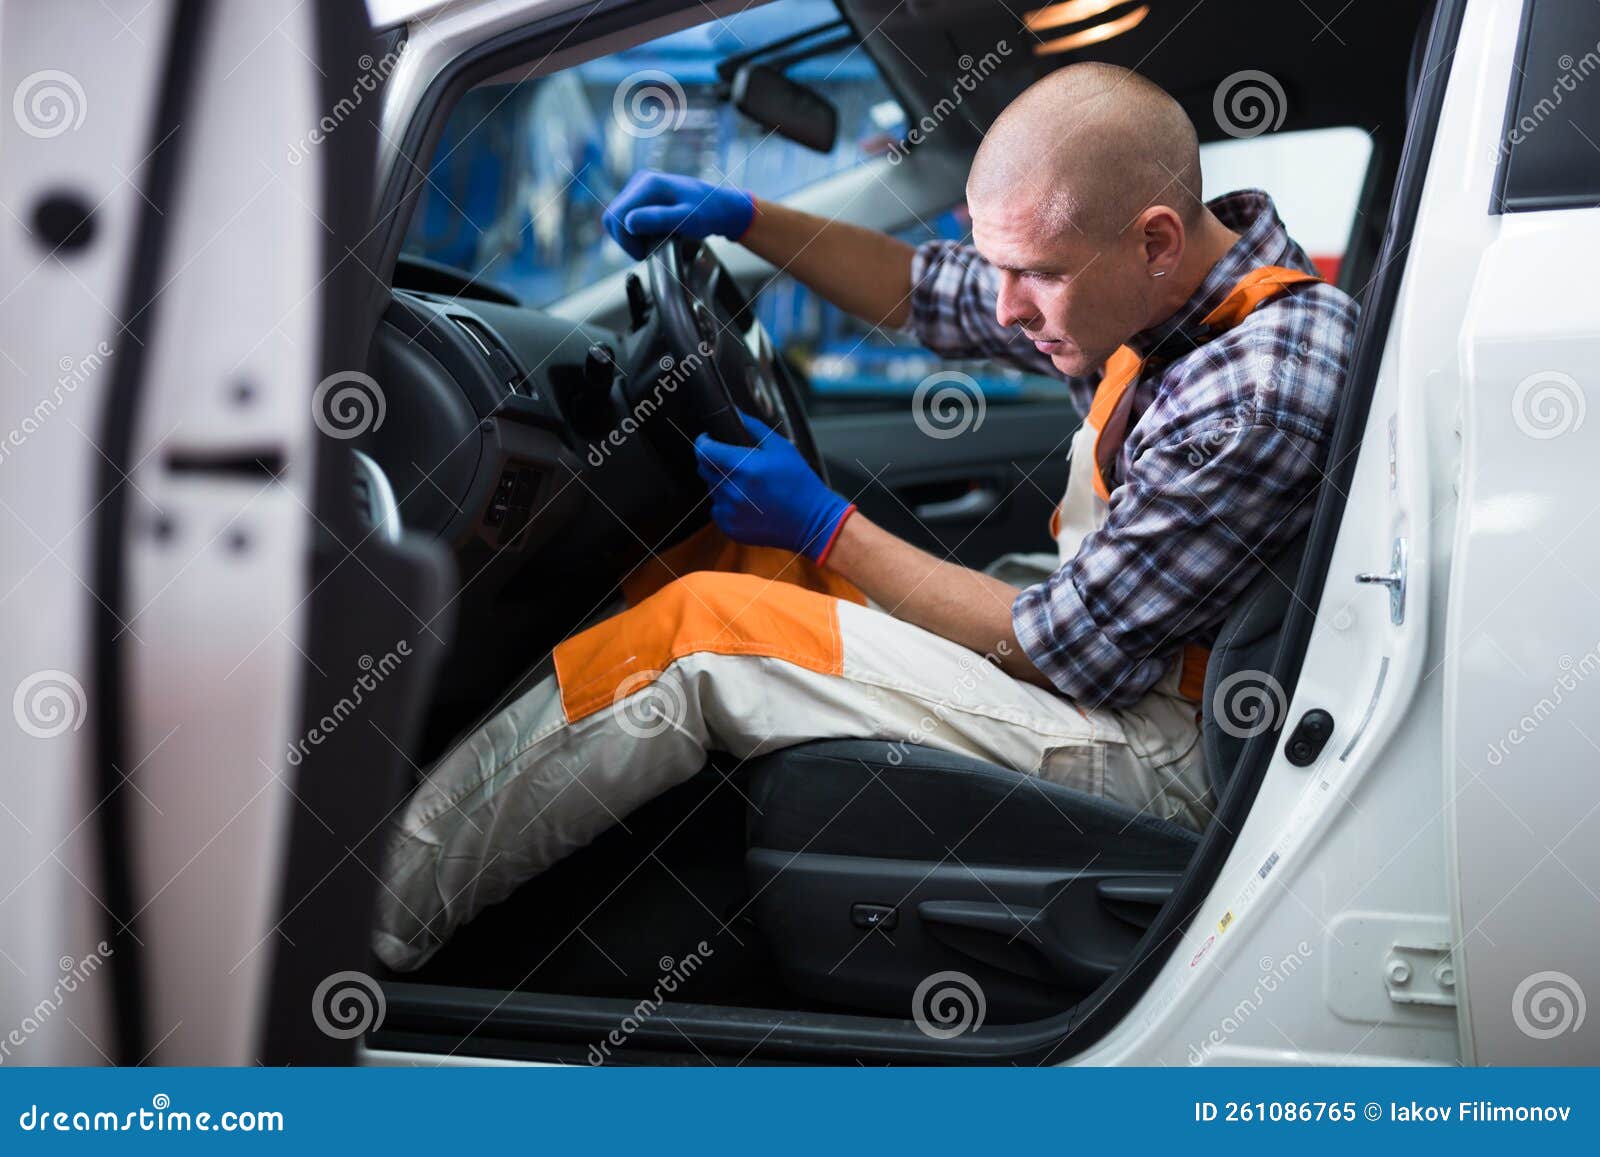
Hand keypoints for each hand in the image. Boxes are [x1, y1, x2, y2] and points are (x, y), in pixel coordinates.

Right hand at [602, 171, 755, 259]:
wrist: (720, 207)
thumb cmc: (708, 213)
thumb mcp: (686, 219)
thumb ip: (657, 219)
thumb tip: (628, 222)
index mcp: (648, 185)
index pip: (616, 217)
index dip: (625, 241)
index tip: (644, 253)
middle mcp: (640, 181)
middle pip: (613, 217)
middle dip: (627, 240)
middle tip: (649, 250)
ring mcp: (640, 187)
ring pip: (618, 219)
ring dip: (631, 236)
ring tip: (654, 241)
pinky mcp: (642, 194)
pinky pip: (627, 216)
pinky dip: (636, 231)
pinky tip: (654, 234)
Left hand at [694, 413, 853, 562]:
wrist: (811, 522)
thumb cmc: (799, 483)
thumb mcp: (780, 447)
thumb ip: (752, 427)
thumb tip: (733, 412)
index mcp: (744, 467)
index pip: (704, 450)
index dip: (703, 441)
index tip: (708, 439)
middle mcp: (733, 490)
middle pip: (704, 468)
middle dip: (713, 460)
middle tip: (733, 462)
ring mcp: (730, 511)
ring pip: (712, 488)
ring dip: (722, 483)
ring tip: (748, 485)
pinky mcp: (729, 526)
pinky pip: (717, 508)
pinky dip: (727, 503)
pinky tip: (748, 502)